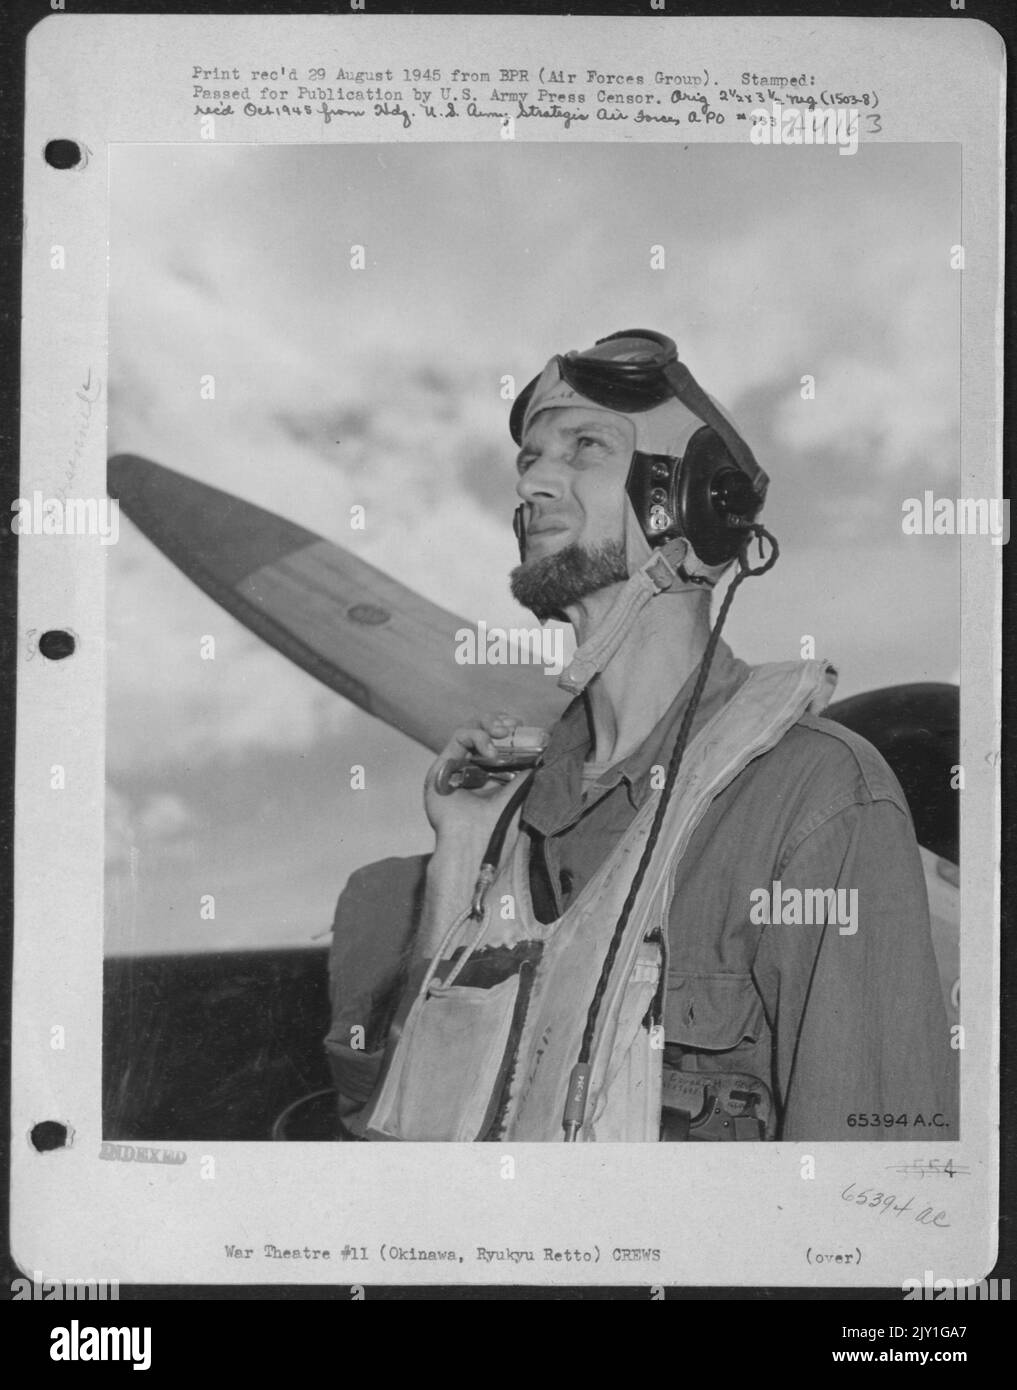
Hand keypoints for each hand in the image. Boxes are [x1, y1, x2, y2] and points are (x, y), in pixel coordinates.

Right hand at [424, 712, 529, 841]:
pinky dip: (478, 737)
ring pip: (470, 727)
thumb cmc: (499, 822)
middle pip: (483, 729)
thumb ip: (529, 769)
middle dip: (499, 721)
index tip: (523, 726)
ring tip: (503, 734)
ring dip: (489, 724)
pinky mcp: (442, 764)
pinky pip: (460, 736)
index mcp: (491, 772)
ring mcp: (456, 765)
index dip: (510, 728)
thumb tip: (544, 748)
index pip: (498, 739)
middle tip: (512, 726)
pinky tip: (490, 752)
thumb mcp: (520, 789)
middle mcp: (471, 767)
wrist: (478, 839)